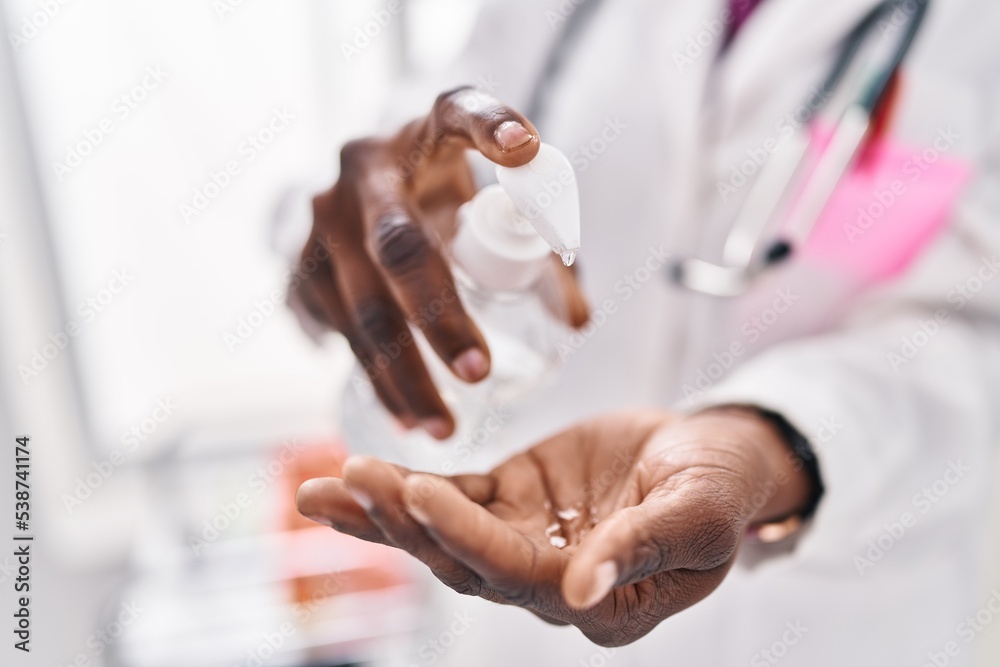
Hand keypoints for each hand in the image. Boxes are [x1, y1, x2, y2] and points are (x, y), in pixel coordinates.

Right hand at [292, 87, 588, 438]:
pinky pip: (335, 333)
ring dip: (403, 377)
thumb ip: (535, 255)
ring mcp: (320, 221)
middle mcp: (363, 171)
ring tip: (443, 429)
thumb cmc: (440, 200)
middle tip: (478, 372)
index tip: (526, 148)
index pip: (457, 113)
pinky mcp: (297, 268)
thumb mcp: (483, 207)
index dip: (489, 126)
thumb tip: (574, 321)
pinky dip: (372, 380)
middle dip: (439, 316)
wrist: (357, 199)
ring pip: (361, 309)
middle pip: (399, 247)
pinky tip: (402, 415)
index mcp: (422, 137)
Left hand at [296, 408, 813, 645]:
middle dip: (404, 524)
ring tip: (323, 488)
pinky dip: (401, 490)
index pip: (519, 575)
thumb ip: (643, 547)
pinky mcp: (509, 499)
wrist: (711, 455)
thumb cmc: (718, 488)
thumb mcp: (699, 513)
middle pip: (462, 561)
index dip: (468, 538)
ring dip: (383, 513)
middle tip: (352, 480)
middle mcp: (548, 580)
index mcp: (600, 601)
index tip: (422, 495)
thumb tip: (581, 592)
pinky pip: (449, 496)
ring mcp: (523, 538)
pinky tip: (353, 480)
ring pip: (442, 534)